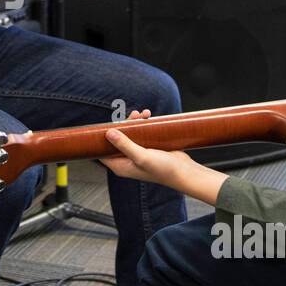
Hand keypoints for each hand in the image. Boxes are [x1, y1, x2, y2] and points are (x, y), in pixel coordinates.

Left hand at [98, 108, 226, 203]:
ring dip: (134, 122)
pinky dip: (143, 124)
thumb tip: (109, 133)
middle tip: (132, 116)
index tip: (103, 125)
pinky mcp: (148, 148)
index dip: (100, 138)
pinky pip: (141, 134)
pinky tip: (149, 116)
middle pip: (116, 139)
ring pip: (129, 134)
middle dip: (122, 125)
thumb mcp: (142, 157)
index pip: (102, 152)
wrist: (185, 172)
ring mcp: (137, 154)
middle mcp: (127, 161)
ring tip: (143, 114)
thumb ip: (125, 145)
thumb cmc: (164, 170)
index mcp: (120, 166)